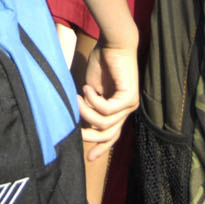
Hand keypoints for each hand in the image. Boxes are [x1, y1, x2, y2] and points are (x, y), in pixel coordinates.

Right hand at [80, 43, 138, 158]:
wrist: (114, 45)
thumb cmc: (102, 63)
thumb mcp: (91, 92)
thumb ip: (90, 109)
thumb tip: (82, 125)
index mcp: (118, 110)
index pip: (112, 135)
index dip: (101, 147)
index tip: (89, 158)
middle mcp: (126, 110)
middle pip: (109, 134)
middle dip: (90, 136)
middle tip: (75, 133)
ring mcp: (129, 105)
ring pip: (105, 122)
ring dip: (87, 112)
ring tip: (77, 98)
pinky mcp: (129, 98)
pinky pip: (107, 109)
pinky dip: (94, 101)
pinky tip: (86, 88)